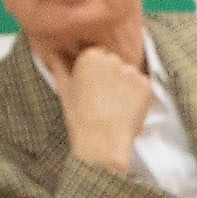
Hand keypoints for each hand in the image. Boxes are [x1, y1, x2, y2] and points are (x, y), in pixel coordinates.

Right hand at [50, 35, 151, 172]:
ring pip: (129, 75)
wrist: (102, 143)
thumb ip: (59, 67)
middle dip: (111, 78)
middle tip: (104, 102)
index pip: (98, 56)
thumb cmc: (79, 119)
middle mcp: (111, 59)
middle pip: (115, 63)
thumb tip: (51, 54)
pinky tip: (125, 111)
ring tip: (114, 108)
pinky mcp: (145, 84)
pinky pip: (142, 86)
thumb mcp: (65, 90)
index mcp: (90, 57)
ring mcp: (130, 71)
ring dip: (125, 87)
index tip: (93, 91)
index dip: (96, 76)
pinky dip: (137, 97)